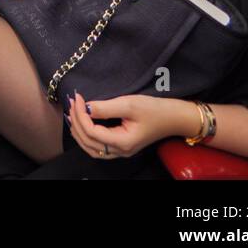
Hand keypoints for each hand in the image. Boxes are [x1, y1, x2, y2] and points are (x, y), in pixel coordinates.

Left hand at [67, 92, 195, 159]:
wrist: (175, 118)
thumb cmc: (155, 110)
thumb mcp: (130, 104)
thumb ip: (106, 108)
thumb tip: (85, 107)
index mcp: (123, 142)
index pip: (91, 132)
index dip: (81, 114)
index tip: (78, 97)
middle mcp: (121, 151)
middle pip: (88, 142)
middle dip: (76, 122)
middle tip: (72, 102)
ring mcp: (122, 150)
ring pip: (91, 147)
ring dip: (79, 131)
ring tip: (73, 112)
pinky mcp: (122, 145)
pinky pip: (98, 146)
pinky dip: (87, 135)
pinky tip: (83, 122)